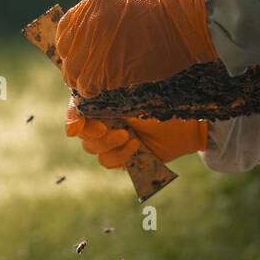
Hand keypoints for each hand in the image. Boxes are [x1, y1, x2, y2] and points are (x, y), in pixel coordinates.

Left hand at [55, 0, 217, 98]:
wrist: (180, 23)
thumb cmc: (156, 15)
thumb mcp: (119, 5)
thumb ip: (96, 20)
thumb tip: (81, 43)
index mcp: (91, 6)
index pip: (64, 33)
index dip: (69, 49)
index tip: (79, 56)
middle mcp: (89, 25)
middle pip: (68, 56)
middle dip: (75, 68)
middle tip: (88, 74)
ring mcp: (97, 47)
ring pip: (76, 74)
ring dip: (84, 82)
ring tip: (97, 83)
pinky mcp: (108, 69)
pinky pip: (91, 86)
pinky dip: (96, 90)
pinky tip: (107, 87)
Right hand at [65, 99, 207, 167]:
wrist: (187, 123)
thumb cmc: (162, 101)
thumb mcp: (132, 96)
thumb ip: (105, 99)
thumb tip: (79, 111)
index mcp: (104, 101)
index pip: (76, 108)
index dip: (71, 118)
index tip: (76, 127)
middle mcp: (104, 120)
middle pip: (83, 133)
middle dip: (98, 134)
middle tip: (120, 129)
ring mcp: (112, 140)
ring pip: (94, 150)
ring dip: (111, 146)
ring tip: (131, 137)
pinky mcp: (123, 156)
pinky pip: (108, 162)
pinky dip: (120, 156)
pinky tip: (136, 146)